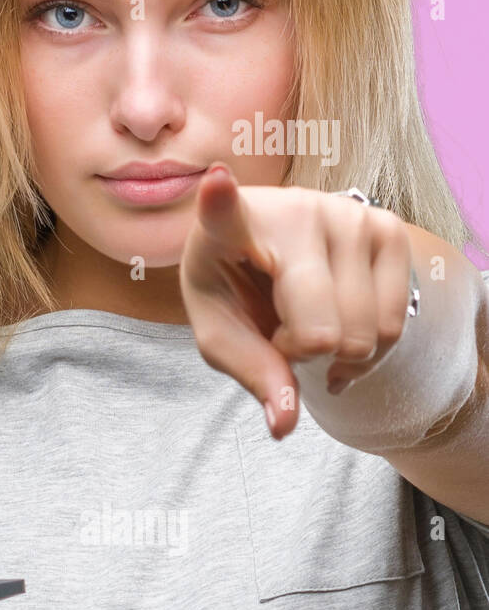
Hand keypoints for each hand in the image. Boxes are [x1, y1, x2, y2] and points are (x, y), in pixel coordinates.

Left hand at [179, 165, 413, 438]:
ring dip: (338, 353)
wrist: (270, 252)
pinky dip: (368, 348)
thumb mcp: (222, 335)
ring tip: (308, 324)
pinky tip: (340, 325)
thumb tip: (284, 425)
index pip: (222, 212)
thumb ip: (251, 375)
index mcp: (227, 227)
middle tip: (281, 331)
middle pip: (324, 330)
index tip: (215, 184)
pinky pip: (395, 324)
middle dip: (304, 354)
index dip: (219, 202)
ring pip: (367, 333)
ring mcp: (348, 215)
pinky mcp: (389, 228)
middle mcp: (293, 211)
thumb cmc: (235, 290)